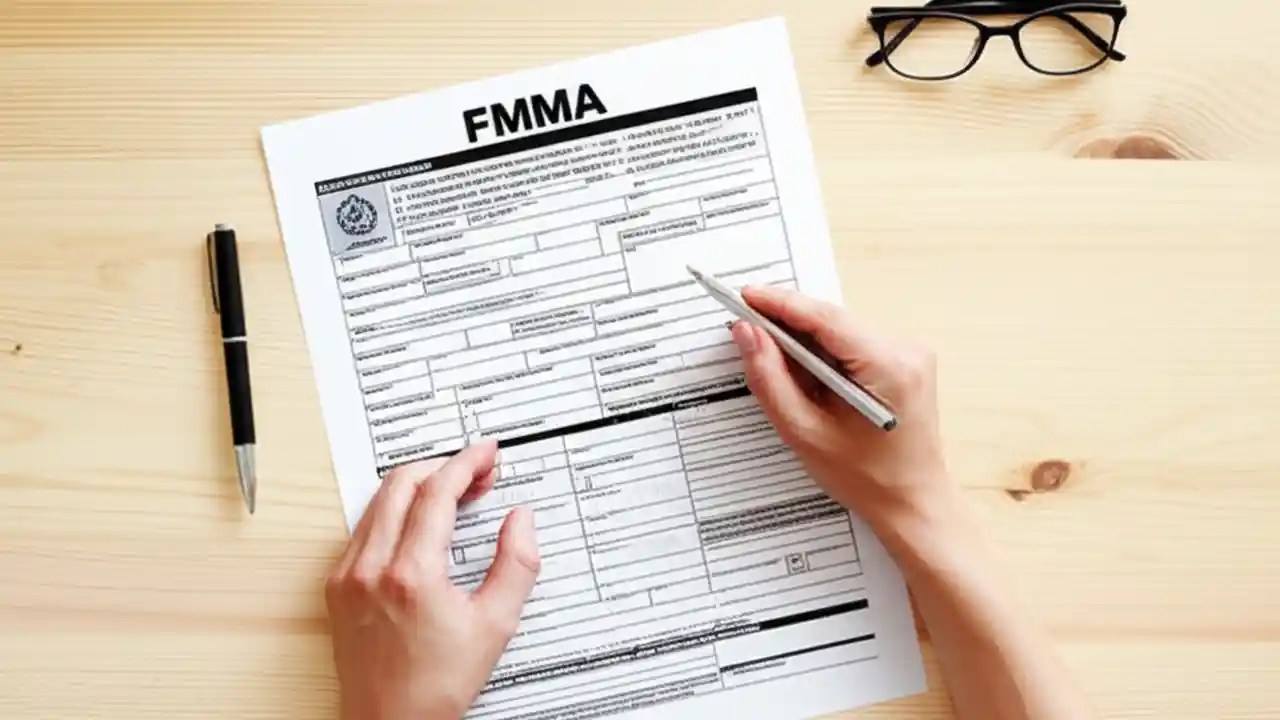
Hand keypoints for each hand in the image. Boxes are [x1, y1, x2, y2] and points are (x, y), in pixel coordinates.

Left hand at [324, 440, 540, 719]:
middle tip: (476, 473)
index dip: (466, 462)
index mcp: (410, 575)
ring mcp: (347, 576)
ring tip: (452, 496)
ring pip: (379, 502)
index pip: (437, 493)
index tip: (486, 452)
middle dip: (443, 467)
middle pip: (401, 483)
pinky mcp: (336, 587)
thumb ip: (517, 564)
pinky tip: (419, 524)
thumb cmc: (436, 687)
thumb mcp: (495, 626)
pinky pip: (364, 528)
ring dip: (417, 487)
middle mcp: (370, 569)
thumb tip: (520, 520)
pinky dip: (394, 512)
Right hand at [731, 285, 955, 535]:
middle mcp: (906, 349)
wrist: (913, 503)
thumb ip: (770, 379)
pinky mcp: (904, 359)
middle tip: (745, 330)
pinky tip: (805, 374)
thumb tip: (747, 334)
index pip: (825, 318)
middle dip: (787, 324)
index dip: (780, 303)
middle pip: (831, 321)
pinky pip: (852, 343)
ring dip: (804, 341)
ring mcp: (910, 352)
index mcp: (890, 366)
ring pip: (839, 330)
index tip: (744, 296)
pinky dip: (824, 352)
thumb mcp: (805, 432)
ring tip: (772, 360)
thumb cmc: (867, 479)